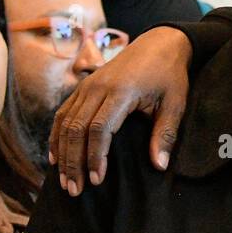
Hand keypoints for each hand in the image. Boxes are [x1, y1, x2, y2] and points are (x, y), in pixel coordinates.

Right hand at [48, 26, 191, 195]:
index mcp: (121, 91)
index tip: (96, 180)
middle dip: (74, 162)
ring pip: (66, 123)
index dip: (95, 156)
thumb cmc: (170, 75)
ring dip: (62, 153)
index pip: (99, 129)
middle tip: (75, 190)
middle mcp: (98, 87)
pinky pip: (63, 113)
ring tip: (66, 181)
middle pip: (77, 129)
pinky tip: (56, 156)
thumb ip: (166, 134)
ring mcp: (87, 85)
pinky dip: (57, 135)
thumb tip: (159, 166)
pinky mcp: (83, 86)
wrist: (160, 43)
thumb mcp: (175, 103)